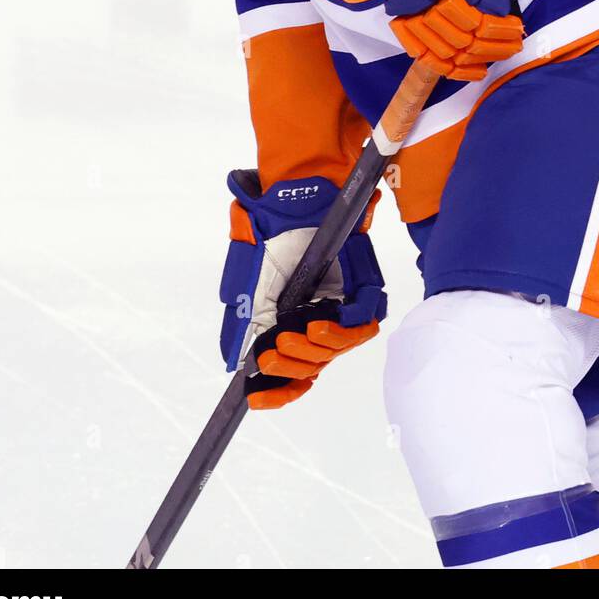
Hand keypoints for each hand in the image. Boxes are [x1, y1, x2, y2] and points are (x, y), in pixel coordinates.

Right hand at [219, 169, 385, 407]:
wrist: (295, 199)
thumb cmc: (272, 235)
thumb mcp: (249, 282)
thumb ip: (244, 322)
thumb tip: (234, 363)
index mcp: (292, 323)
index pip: (291, 371)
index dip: (277, 392)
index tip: (254, 400)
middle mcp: (318, 320)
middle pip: (312, 368)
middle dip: (289, 368)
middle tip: (269, 353)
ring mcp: (342, 308)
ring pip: (334, 352)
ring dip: (310, 351)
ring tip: (290, 335)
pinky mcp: (365, 292)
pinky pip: (360, 327)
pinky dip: (339, 332)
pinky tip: (316, 323)